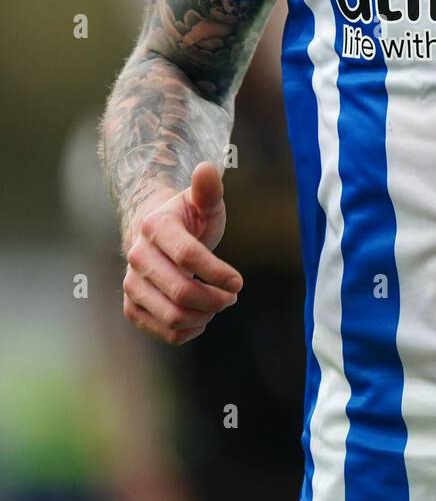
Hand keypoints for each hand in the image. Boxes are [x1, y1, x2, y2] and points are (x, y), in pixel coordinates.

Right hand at [122, 162, 242, 344]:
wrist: (156, 235)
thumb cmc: (188, 218)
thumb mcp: (203, 202)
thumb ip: (208, 189)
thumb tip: (207, 168)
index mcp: (155, 228)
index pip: (189, 256)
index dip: (218, 273)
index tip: (239, 282)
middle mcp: (137, 257)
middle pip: (181, 292)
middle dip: (215, 299)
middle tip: (232, 296)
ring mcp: (131, 284)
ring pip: (172, 316)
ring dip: (204, 315)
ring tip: (218, 304)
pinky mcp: (132, 307)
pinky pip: (163, 332)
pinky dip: (188, 331)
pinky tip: (202, 317)